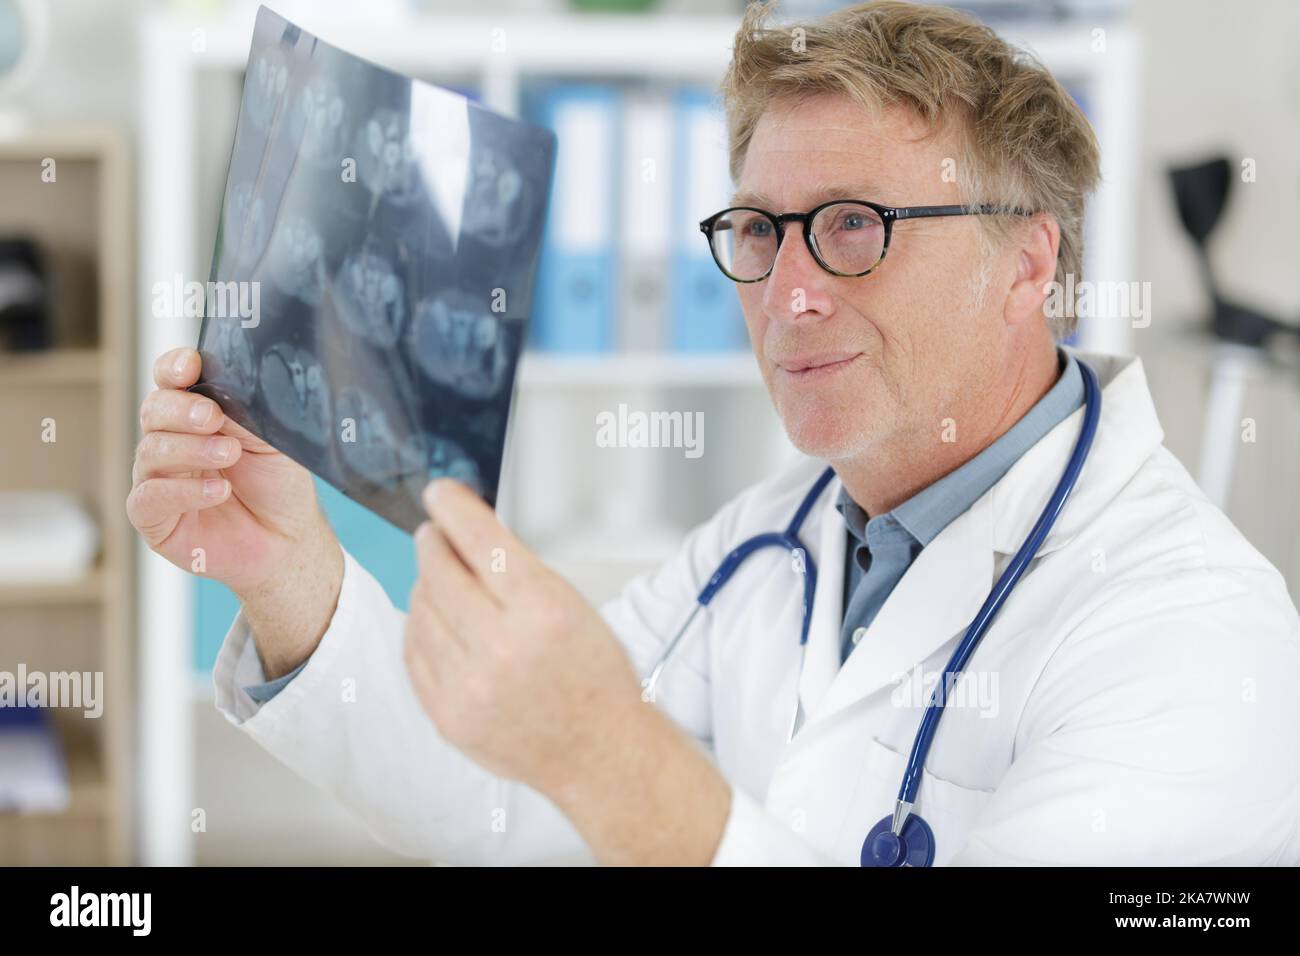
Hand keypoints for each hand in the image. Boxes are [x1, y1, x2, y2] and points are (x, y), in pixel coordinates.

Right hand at [127, 346, 342, 674]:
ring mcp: (157, 478)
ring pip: (151, 450)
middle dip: (181, 409)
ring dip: (191, 449)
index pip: (170, 380)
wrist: (289, 539)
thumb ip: (243, 413)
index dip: (173, 368)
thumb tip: (222, 386)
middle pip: (154, 410)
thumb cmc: (279, 485)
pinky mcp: (153, 517)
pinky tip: (219, 491)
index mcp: (196, 415)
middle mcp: (171, 441)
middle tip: (212, 417)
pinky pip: (149, 496)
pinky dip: (183, 490)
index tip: (190, 367)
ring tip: (229, 454)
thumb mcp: (271, 440)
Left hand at [402, 478, 731, 864]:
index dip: (454, 509)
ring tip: (441, 580)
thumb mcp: (572, 605)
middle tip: (434, 534)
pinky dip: (420, 627)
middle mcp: (502, 648)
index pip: (481, 542)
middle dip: (433, 544)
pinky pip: (414, 652)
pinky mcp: (446, 714)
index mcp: (543, 612)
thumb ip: (518, 570)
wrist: (599, 751)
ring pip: (420, 610)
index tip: (440, 494)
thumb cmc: (594, 676)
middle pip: (440, 572)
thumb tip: (466, 531)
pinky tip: (436, 620)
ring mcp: (469, 686)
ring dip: (426, 585)